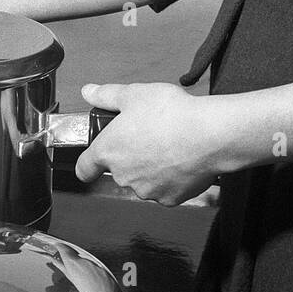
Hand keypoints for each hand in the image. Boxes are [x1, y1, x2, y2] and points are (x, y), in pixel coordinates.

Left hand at [74, 82, 220, 206]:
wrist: (208, 135)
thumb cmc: (172, 114)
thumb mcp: (134, 94)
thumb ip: (107, 95)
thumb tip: (89, 92)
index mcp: (109, 150)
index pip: (84, 168)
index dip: (87, 164)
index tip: (92, 161)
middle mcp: (123, 175)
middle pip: (119, 170)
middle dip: (131, 156)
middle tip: (147, 135)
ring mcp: (146, 190)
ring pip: (143, 180)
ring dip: (151, 168)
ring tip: (168, 145)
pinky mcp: (169, 199)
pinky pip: (165, 189)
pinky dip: (171, 179)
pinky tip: (180, 159)